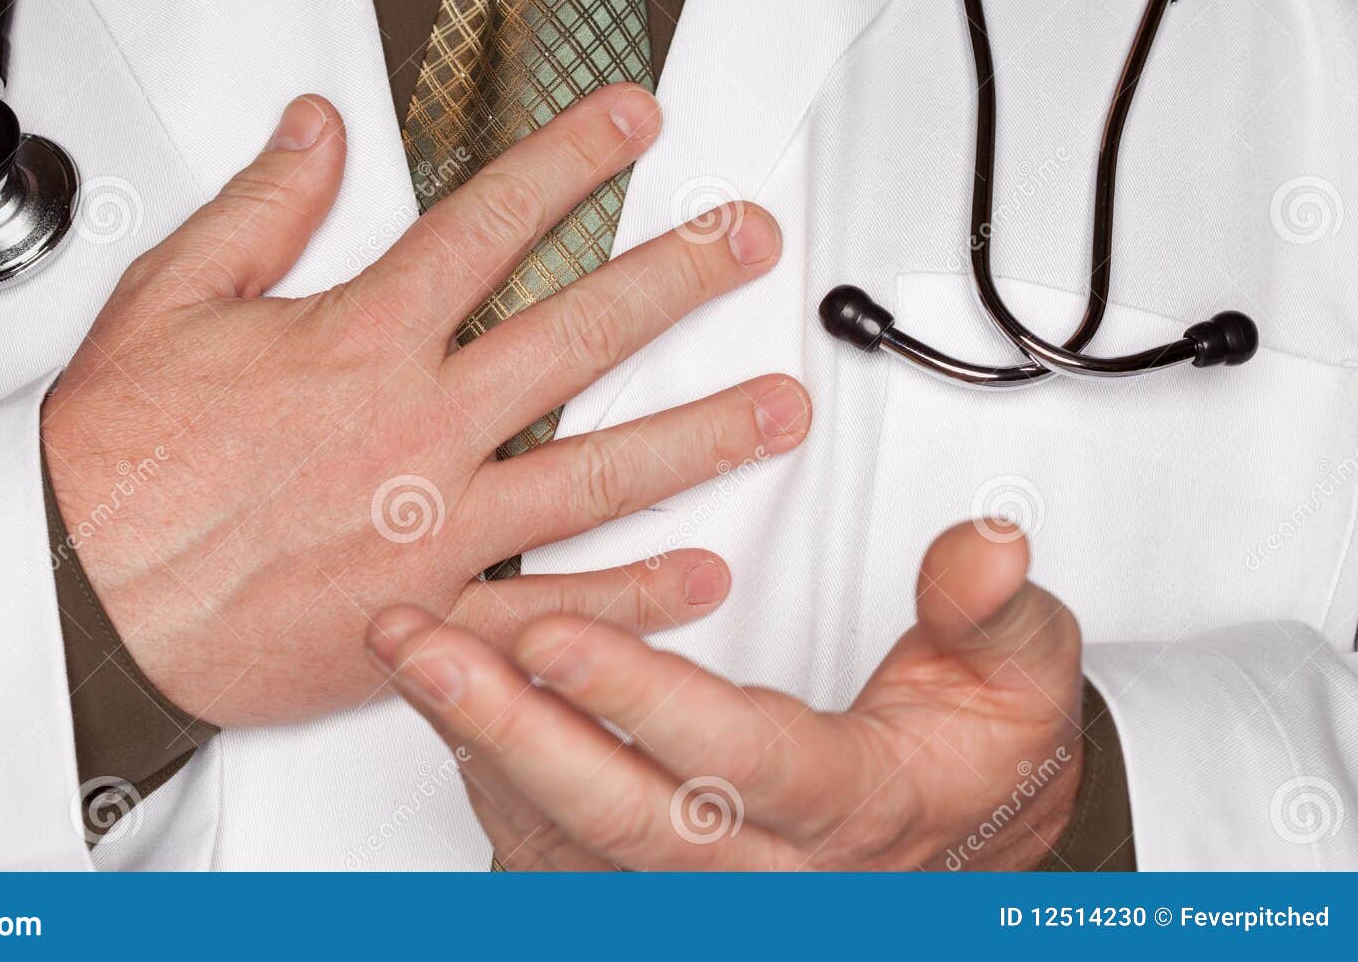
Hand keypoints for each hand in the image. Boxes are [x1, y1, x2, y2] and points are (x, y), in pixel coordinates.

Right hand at [42, 85, 810, 727]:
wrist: (79, 599)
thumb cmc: (116, 463)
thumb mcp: (172, 298)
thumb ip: (264, 207)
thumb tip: (318, 132)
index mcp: (359, 339)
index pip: (491, 223)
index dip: (572, 159)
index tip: (633, 123)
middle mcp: (416, 428)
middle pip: (576, 333)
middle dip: (677, 277)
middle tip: (749, 244)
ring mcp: (432, 528)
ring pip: (596, 472)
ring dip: (698, 436)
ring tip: (776, 410)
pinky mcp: (427, 620)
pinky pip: (552, 609)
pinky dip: (633, 597)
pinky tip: (702, 574)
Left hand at [370, 521, 1084, 869]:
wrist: (960, 840)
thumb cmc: (975, 756)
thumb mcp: (1019, 676)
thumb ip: (993, 609)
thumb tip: (983, 543)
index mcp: (849, 806)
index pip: (735, 762)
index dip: (643, 700)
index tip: (558, 636)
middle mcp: (762, 868)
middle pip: (618, 817)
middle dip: (509, 727)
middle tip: (425, 644)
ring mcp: (698, 886)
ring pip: (564, 839)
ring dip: (477, 744)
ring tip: (409, 654)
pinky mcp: (648, 885)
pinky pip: (549, 849)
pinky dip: (489, 776)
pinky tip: (446, 707)